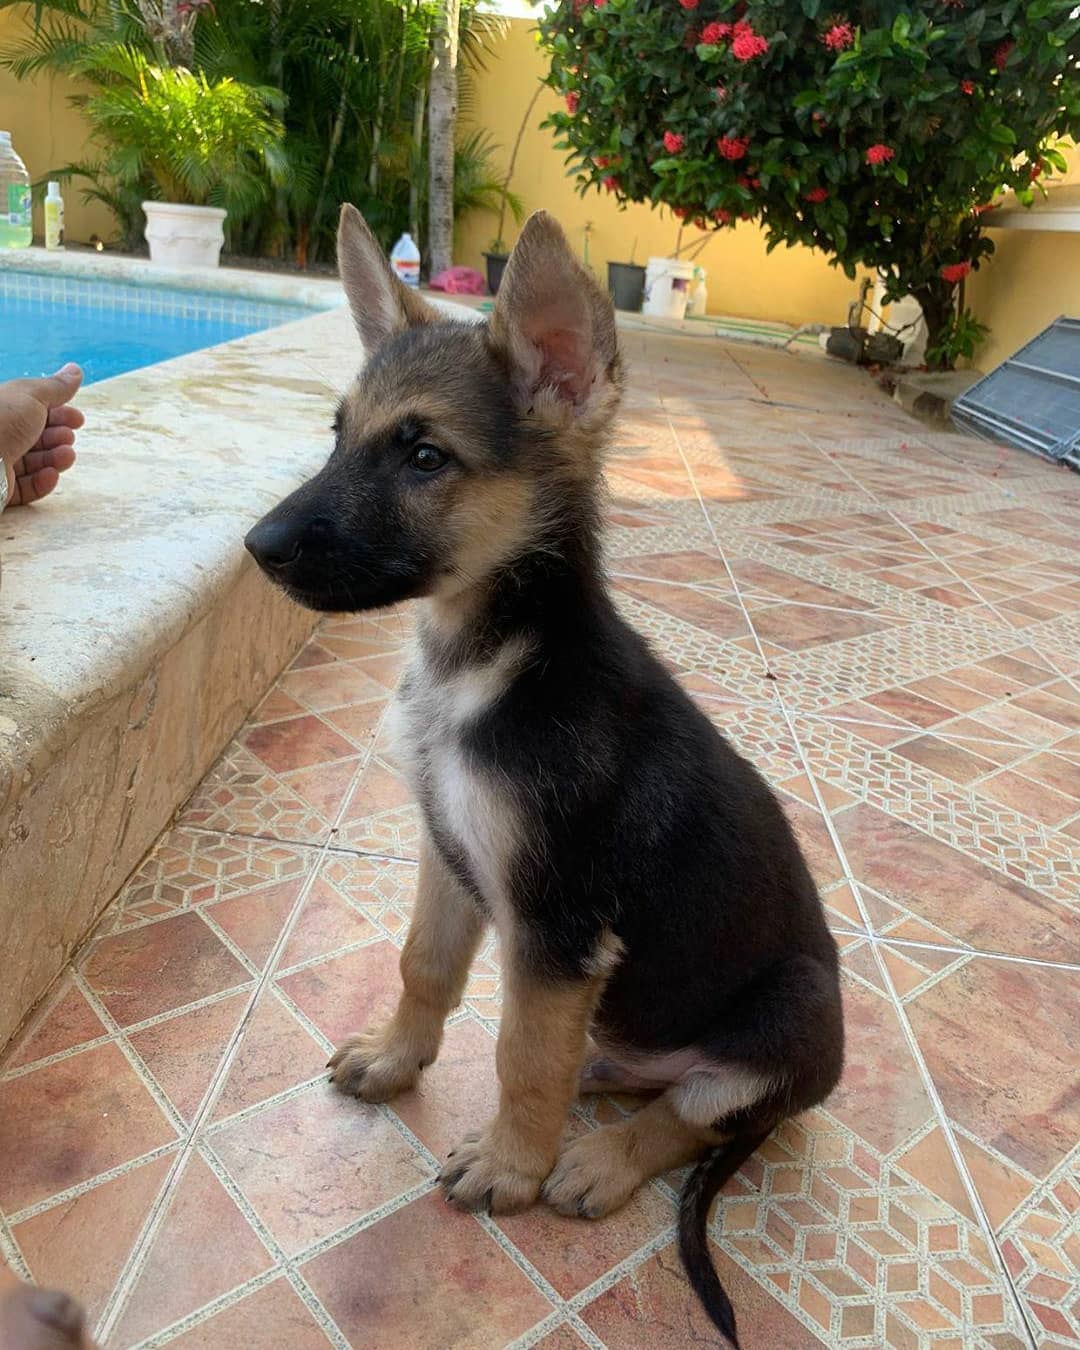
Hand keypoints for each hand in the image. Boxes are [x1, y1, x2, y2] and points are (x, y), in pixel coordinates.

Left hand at [0, 364, 83, 507]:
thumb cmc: (1, 421)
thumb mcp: (32, 395)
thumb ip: (56, 386)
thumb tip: (75, 370)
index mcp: (4, 410)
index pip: (33, 412)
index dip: (58, 414)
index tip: (78, 418)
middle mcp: (0, 435)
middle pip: (36, 438)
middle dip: (58, 436)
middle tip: (69, 436)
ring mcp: (0, 462)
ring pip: (35, 463)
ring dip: (55, 458)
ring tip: (66, 455)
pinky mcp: (3, 489)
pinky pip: (28, 487)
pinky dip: (43, 481)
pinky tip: (51, 474)